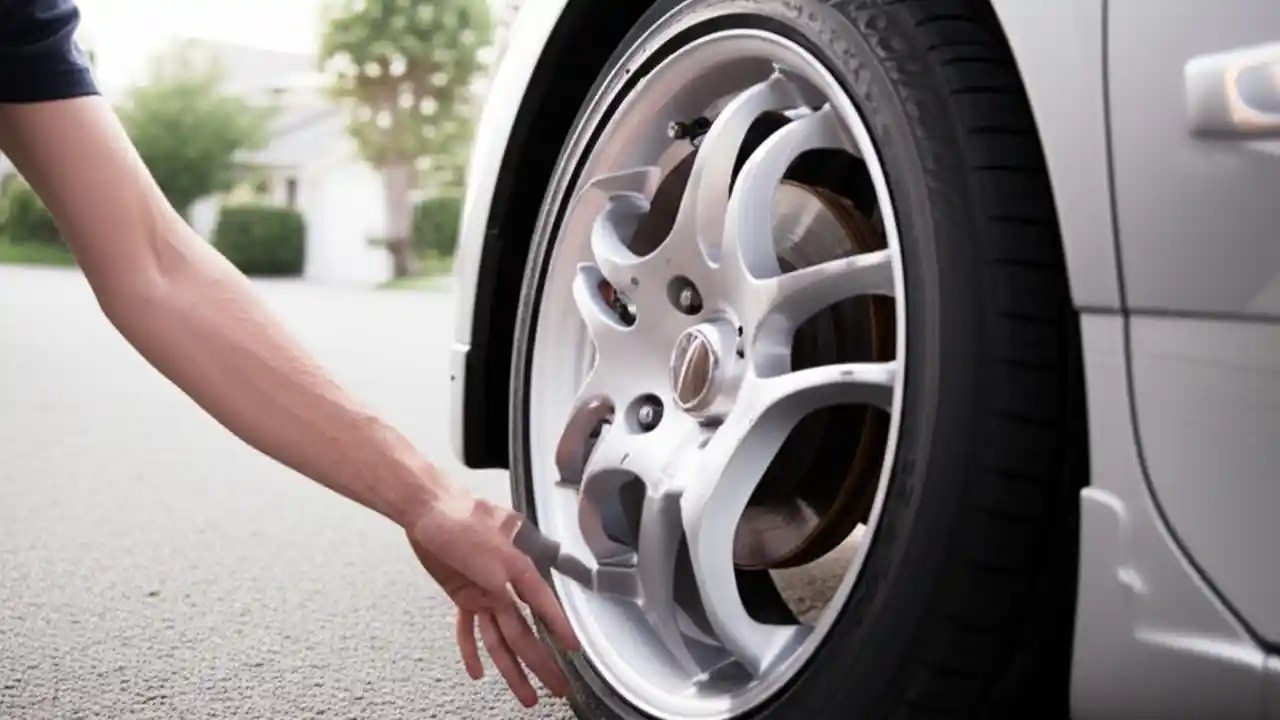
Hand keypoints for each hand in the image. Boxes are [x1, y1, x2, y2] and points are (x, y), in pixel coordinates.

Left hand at [406, 489, 579, 706]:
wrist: (428, 508)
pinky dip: (471, 649)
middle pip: (524, 634)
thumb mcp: (493, 546)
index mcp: (517, 570)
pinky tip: (476, 671)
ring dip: (512, 669)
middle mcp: (503, 586)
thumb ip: (505, 576)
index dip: (560, 629)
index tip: (574, 649)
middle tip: (558, 687)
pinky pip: (470, 628)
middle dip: (542, 663)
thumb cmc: (461, 518)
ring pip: (500, 639)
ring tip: (526, 695)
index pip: (543, 607)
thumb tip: (516, 598)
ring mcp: (484, 592)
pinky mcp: (464, 593)